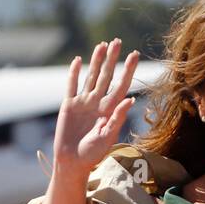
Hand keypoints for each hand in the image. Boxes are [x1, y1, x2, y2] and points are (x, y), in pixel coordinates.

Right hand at [53, 38, 139, 178]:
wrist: (72, 161)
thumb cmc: (93, 154)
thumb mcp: (107, 136)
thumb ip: (117, 117)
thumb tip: (130, 99)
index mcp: (110, 109)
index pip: (121, 84)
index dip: (128, 70)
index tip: (135, 54)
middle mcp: (98, 103)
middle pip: (107, 76)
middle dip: (112, 59)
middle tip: (118, 41)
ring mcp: (83, 102)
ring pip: (91, 76)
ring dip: (96, 61)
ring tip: (102, 45)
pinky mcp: (69, 105)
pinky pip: (72, 85)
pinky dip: (73, 73)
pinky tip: (77, 60)